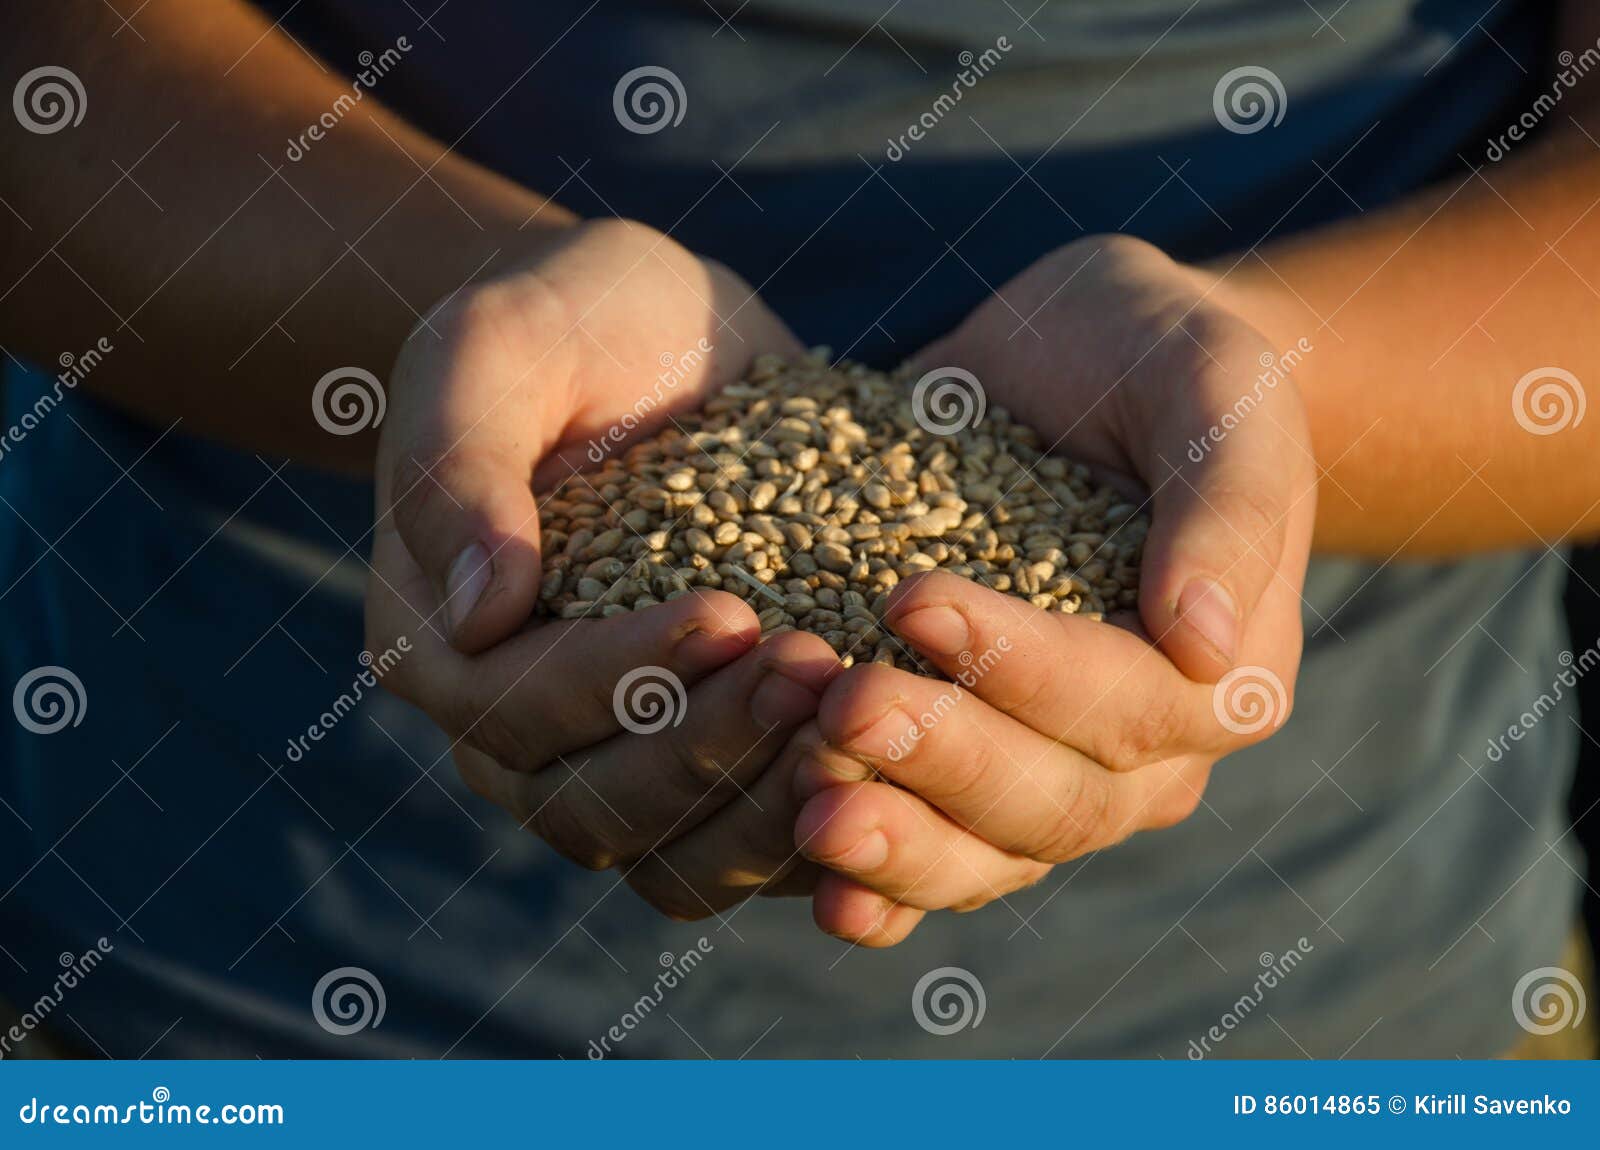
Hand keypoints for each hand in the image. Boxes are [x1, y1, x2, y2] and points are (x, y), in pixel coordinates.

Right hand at [365, 218, 834, 917]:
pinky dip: (820, 829)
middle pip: (596, 807)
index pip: (516, 707)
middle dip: (707, 748)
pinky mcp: (714, 763)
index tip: (730, 613)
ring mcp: (618, 762)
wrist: (663, 340)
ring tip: (859, 716)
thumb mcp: (498, 349)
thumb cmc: (569, 326)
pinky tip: (899, 778)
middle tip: (812, 670)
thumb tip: (479, 612)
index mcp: (443, 647)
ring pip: (679, 857)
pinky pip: (756, 844)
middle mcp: (520, 734)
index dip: (621, 677)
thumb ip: (460, 466)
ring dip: (769, 804)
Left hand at [790, 234, 1316, 943]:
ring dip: (903, 847)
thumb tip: (1205, 645)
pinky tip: (814, 882)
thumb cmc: (1153, 362)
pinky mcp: (977, 766)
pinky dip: (884, 884)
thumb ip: (1226, 506)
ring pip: (991, 853)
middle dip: (944, 762)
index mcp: (1225, 676)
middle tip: (842, 709)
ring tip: (811, 818)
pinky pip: (941, 852)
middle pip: (1053, 800)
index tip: (912, 600)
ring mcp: (1059, 772)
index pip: (1125, 702)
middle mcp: (1149, 753)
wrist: (1076, 366)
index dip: (1019, 667)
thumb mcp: (1212, 390)